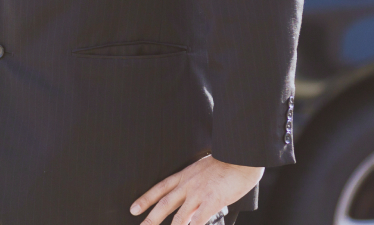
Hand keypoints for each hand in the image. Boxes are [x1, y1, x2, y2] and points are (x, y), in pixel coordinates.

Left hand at [130, 156, 262, 224]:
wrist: (240, 155)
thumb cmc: (227, 161)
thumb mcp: (204, 169)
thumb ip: (196, 185)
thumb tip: (193, 203)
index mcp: (185, 175)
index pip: (160, 188)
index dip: (145, 199)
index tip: (133, 209)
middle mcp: (188, 185)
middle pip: (164, 204)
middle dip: (151, 218)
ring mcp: (199, 193)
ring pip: (179, 216)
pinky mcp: (213, 200)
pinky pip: (199, 219)